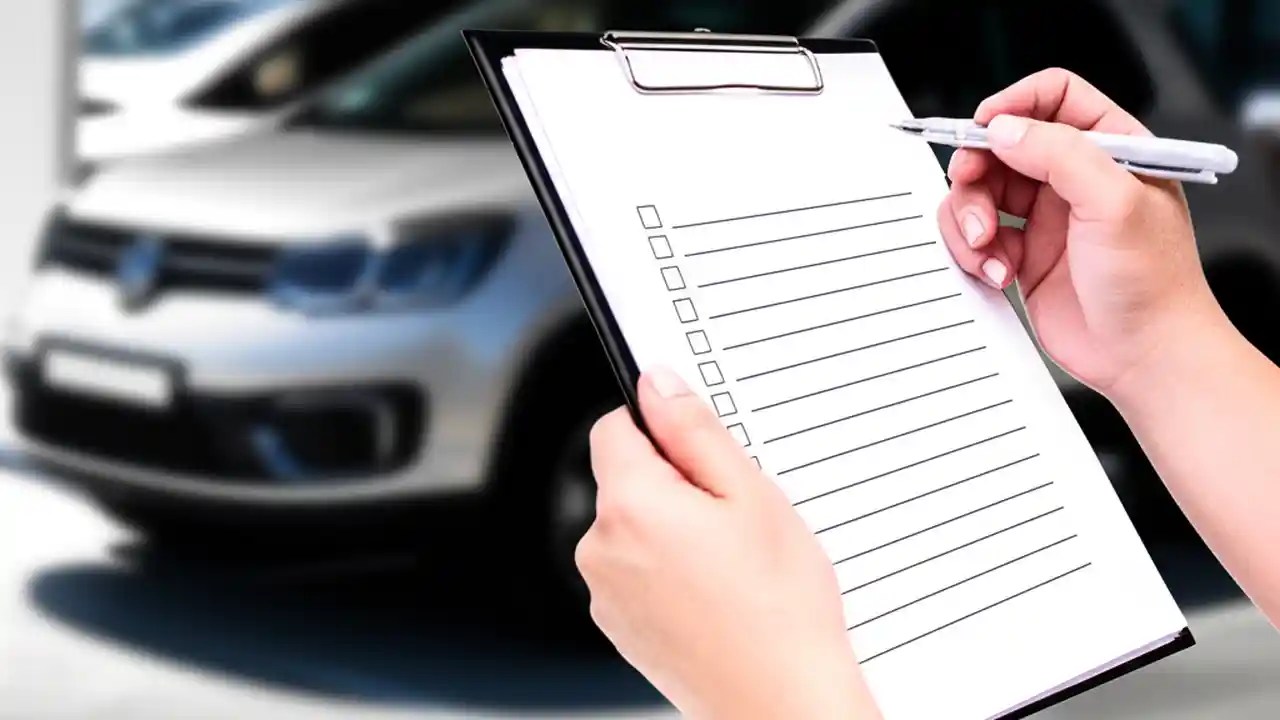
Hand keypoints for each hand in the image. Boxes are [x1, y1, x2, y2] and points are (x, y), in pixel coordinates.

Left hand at [579, 368, 880, 719]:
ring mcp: (605, 593)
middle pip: (625, 479)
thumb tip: (657, 385)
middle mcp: (600, 549)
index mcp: (629, 506)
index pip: (615, 425)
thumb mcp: (749, 494)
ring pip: (633, 527)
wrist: (780, 699)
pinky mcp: (619, 625)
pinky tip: (715, 592)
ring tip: (730, 563)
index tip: (699, 450)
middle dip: (673, 483)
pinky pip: (636, 571)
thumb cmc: (777, 608)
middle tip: (732, 516)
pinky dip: (667, 571)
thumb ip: (693, 429)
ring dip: (671, 529)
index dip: (660, 427)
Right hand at [937, 69, 1225, 396]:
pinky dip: (975, 253)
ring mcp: (1045, 218)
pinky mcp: (1022, 255)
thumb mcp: (1114, 202)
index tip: (985, 126)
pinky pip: (976, 236)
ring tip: (988, 248)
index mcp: (1110, 151)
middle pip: (1002, 146)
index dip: (1014, 104)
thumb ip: (1059, 154)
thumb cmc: (1152, 283)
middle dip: (977, 169)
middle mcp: (1074, 179)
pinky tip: (1001, 273)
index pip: (1055, 98)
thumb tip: (1004, 129)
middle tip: (969, 186)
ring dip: (970, 218)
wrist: (1144, 356)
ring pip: (979, 192)